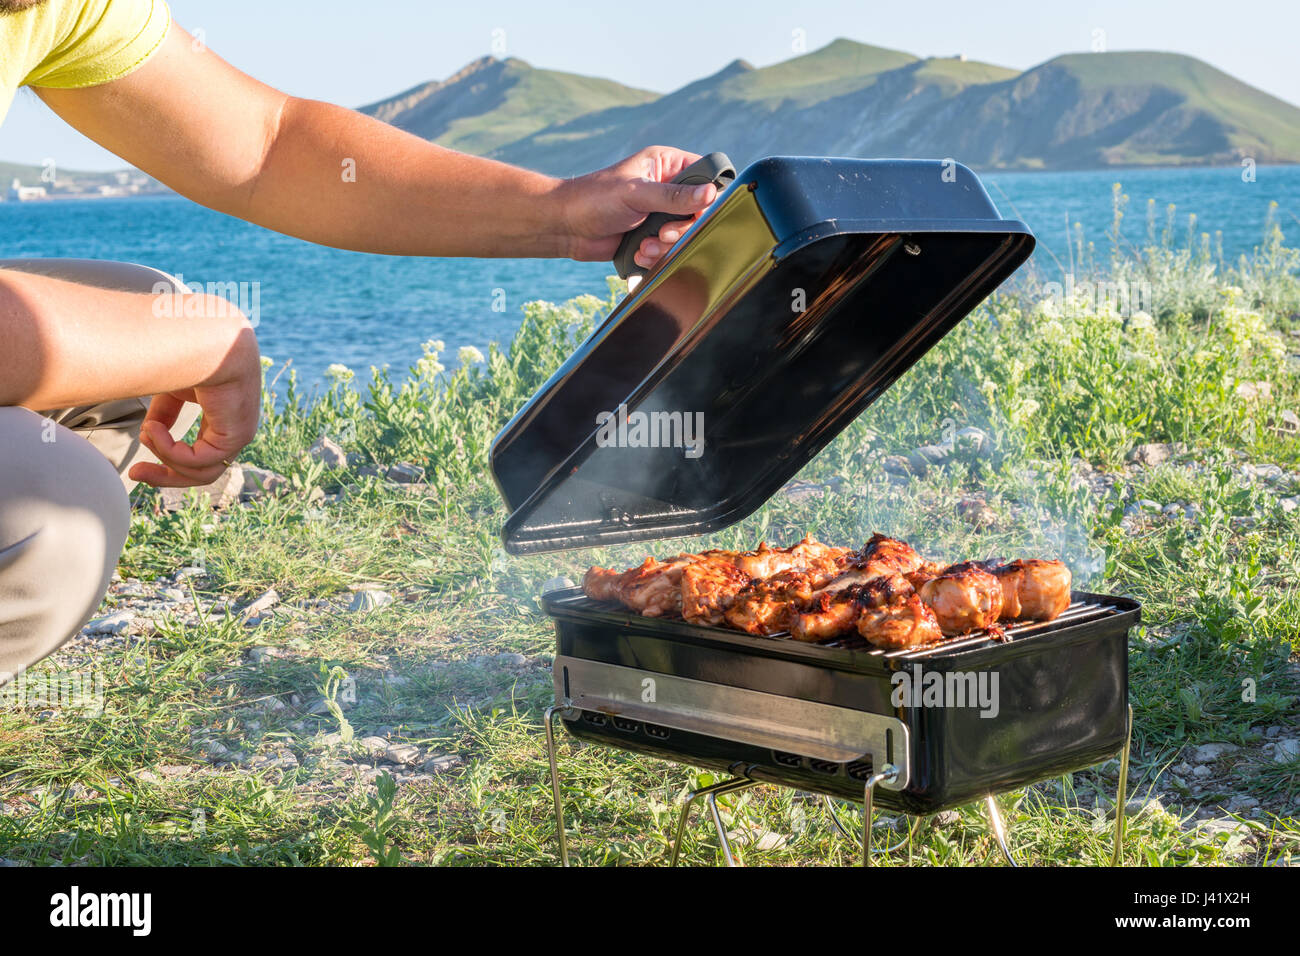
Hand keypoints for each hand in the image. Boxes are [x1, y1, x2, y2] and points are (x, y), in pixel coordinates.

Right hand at [127, 321, 261, 487]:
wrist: (204, 335)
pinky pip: (199, 460)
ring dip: (165, 459)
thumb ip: (165, 412)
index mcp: (223, 417)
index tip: (137, 467)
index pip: (200, 453)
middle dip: (166, 475)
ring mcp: (239, 434)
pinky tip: (153, 428)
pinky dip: (169, 450)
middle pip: (203, 471)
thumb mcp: (173, 388)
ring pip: (201, 472)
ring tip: (147, 432)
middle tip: (135, 474)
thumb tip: (151, 432)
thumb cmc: (190, 353)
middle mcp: (235, 429)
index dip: (168, 461)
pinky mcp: (236, 435)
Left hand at [559, 146, 719, 266]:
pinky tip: (638, 252)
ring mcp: (659, 213)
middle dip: (682, 229)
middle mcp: (666, 187)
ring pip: (685, 234)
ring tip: (644, 245)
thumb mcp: (636, 193)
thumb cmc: (594, 199)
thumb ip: (674, 196)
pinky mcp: (652, 235)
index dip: (706, 195)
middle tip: (662, 232)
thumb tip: (711, 193)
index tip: (696, 211)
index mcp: (665, 164)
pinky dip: (656, 256)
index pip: (705, 174)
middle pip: (699, 211)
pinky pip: (669, 249)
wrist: (566, 228)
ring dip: (666, 246)